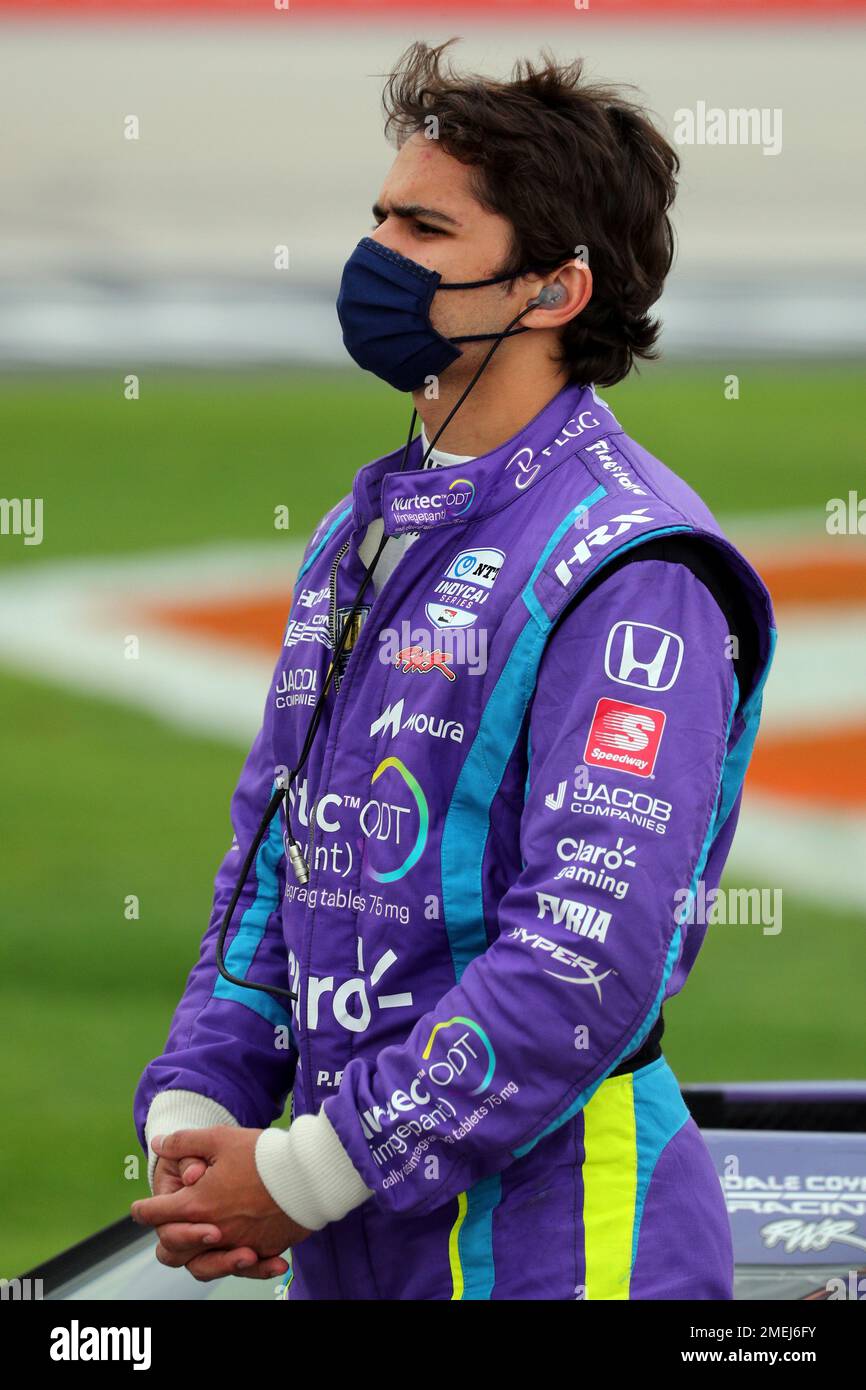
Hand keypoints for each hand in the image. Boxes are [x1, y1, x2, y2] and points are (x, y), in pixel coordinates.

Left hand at [131, 1127, 311, 1281]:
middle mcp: (214, 1231)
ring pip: (207, 1263)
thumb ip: (185, 1142)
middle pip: (176, 1247)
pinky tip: (246, 1250)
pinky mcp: (265, 1248)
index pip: (158, 1213)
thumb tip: (160, 1144)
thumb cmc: (262, 1154)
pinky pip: (244, 1263)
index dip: (144, 1210)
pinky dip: (241, 1260)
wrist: (309, 1173)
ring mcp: (240, 1243)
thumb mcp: (220, 1138)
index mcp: (198, 1205)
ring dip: (201, 1254)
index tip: (138, 1209)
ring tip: (206, 1241)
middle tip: (171, 1225)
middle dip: (169, 1236)